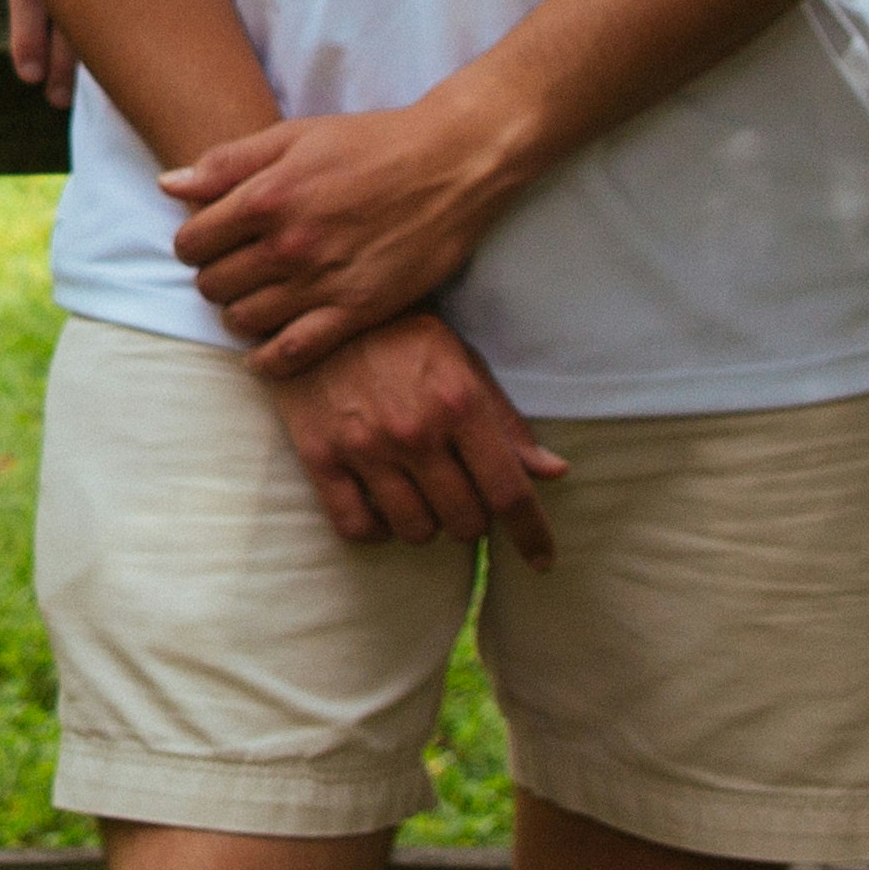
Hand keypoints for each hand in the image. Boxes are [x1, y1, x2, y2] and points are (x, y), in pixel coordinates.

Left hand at [168, 92, 529, 377]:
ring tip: (252, 300)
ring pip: (244, 320)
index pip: (190, 243)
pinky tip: (263, 354)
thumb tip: (167, 185)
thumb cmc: (369, 143)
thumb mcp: (292, 136)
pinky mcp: (358, 310)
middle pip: (212, 285)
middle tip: (233, 269)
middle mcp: (288, 245)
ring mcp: (323, 281)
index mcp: (265, 198)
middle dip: (214, 277)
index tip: (209, 243)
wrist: (450, 164)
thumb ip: (226, 162)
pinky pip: (295, 351)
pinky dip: (269, 360)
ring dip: (238, 313)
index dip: (192, 245)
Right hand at [260, 310, 566, 563]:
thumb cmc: (400, 336)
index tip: (542, 559)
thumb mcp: (462, 363)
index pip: (509, 492)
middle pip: (465, 521)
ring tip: (421, 497)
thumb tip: (553, 472)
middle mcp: (415, 431)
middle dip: (472, 518)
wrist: (316, 309)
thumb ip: (506, 422)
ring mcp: (364, 446)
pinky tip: (382, 509)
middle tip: (460, 493)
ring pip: (415, 530)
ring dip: (427, 524)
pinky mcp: (319, 455)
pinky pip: (356, 527)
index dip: (532, 535)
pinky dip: (377, 531)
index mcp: (458, 403)